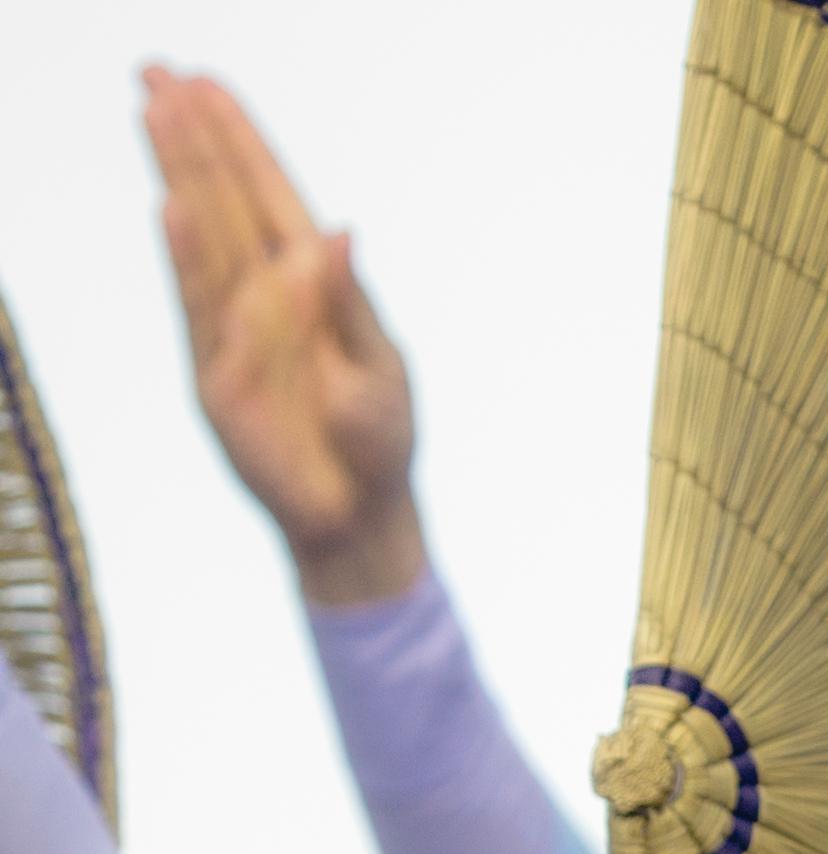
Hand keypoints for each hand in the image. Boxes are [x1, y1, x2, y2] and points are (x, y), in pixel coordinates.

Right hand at [142, 71, 421, 607]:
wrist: (359, 520)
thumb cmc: (379, 444)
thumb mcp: (380, 373)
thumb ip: (350, 307)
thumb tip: (337, 232)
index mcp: (315, 287)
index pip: (271, 196)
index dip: (239, 140)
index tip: (204, 81)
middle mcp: (266, 297)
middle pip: (225, 200)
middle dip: (193, 135)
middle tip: (157, 70)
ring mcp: (236, 330)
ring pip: (206, 237)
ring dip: (183, 173)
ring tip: (156, 110)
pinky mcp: (216, 374)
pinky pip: (202, 307)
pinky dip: (189, 257)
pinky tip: (171, 205)